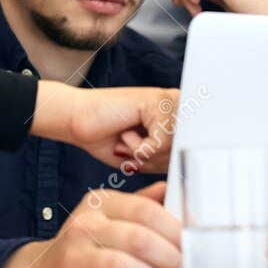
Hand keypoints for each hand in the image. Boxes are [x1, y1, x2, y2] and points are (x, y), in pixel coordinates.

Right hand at [0, 182, 181, 267]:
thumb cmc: (88, 246)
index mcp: (99, 203)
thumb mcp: (110, 216)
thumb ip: (142, 204)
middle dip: (169, 258)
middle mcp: (84, 226)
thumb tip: (172, 190)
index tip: (187, 244)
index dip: (174, 230)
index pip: (145, 210)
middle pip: (139, 240)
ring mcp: (74, 258)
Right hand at [31, 82, 180, 173]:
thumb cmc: (107, 138)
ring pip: (172, 149)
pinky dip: (139, 147)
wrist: (76, 121)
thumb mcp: (145, 159)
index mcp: (178, 118)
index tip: (144, 156)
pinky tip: (125, 132)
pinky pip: (161, 142)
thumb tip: (192, 166)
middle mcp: (178, 106)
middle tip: (130, 145)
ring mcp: (169, 101)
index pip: (188, 154)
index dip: (166, 164)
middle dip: (153, 159)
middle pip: (182, 153)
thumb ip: (170, 159)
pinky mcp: (158, 101)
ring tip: (126, 136)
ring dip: (144, 153)